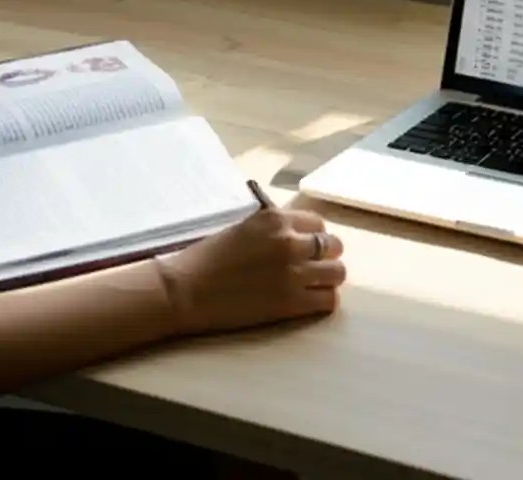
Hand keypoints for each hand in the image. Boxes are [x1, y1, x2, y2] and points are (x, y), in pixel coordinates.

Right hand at [160, 208, 345, 334]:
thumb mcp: (242, 228)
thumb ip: (270, 229)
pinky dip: (323, 301)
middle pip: (334, 246)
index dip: (314, 236)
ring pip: (338, 273)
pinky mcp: (291, 303)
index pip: (318, 223)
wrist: (184, 290)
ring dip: (328, 278)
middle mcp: (290, 242)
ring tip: (314, 285)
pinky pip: (328, 300)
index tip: (307, 247)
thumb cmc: (204, 258)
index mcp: (275, 219)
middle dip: (326, 256)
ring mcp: (293, 273)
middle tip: (312, 267)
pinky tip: (309, 302)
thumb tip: (292, 235)